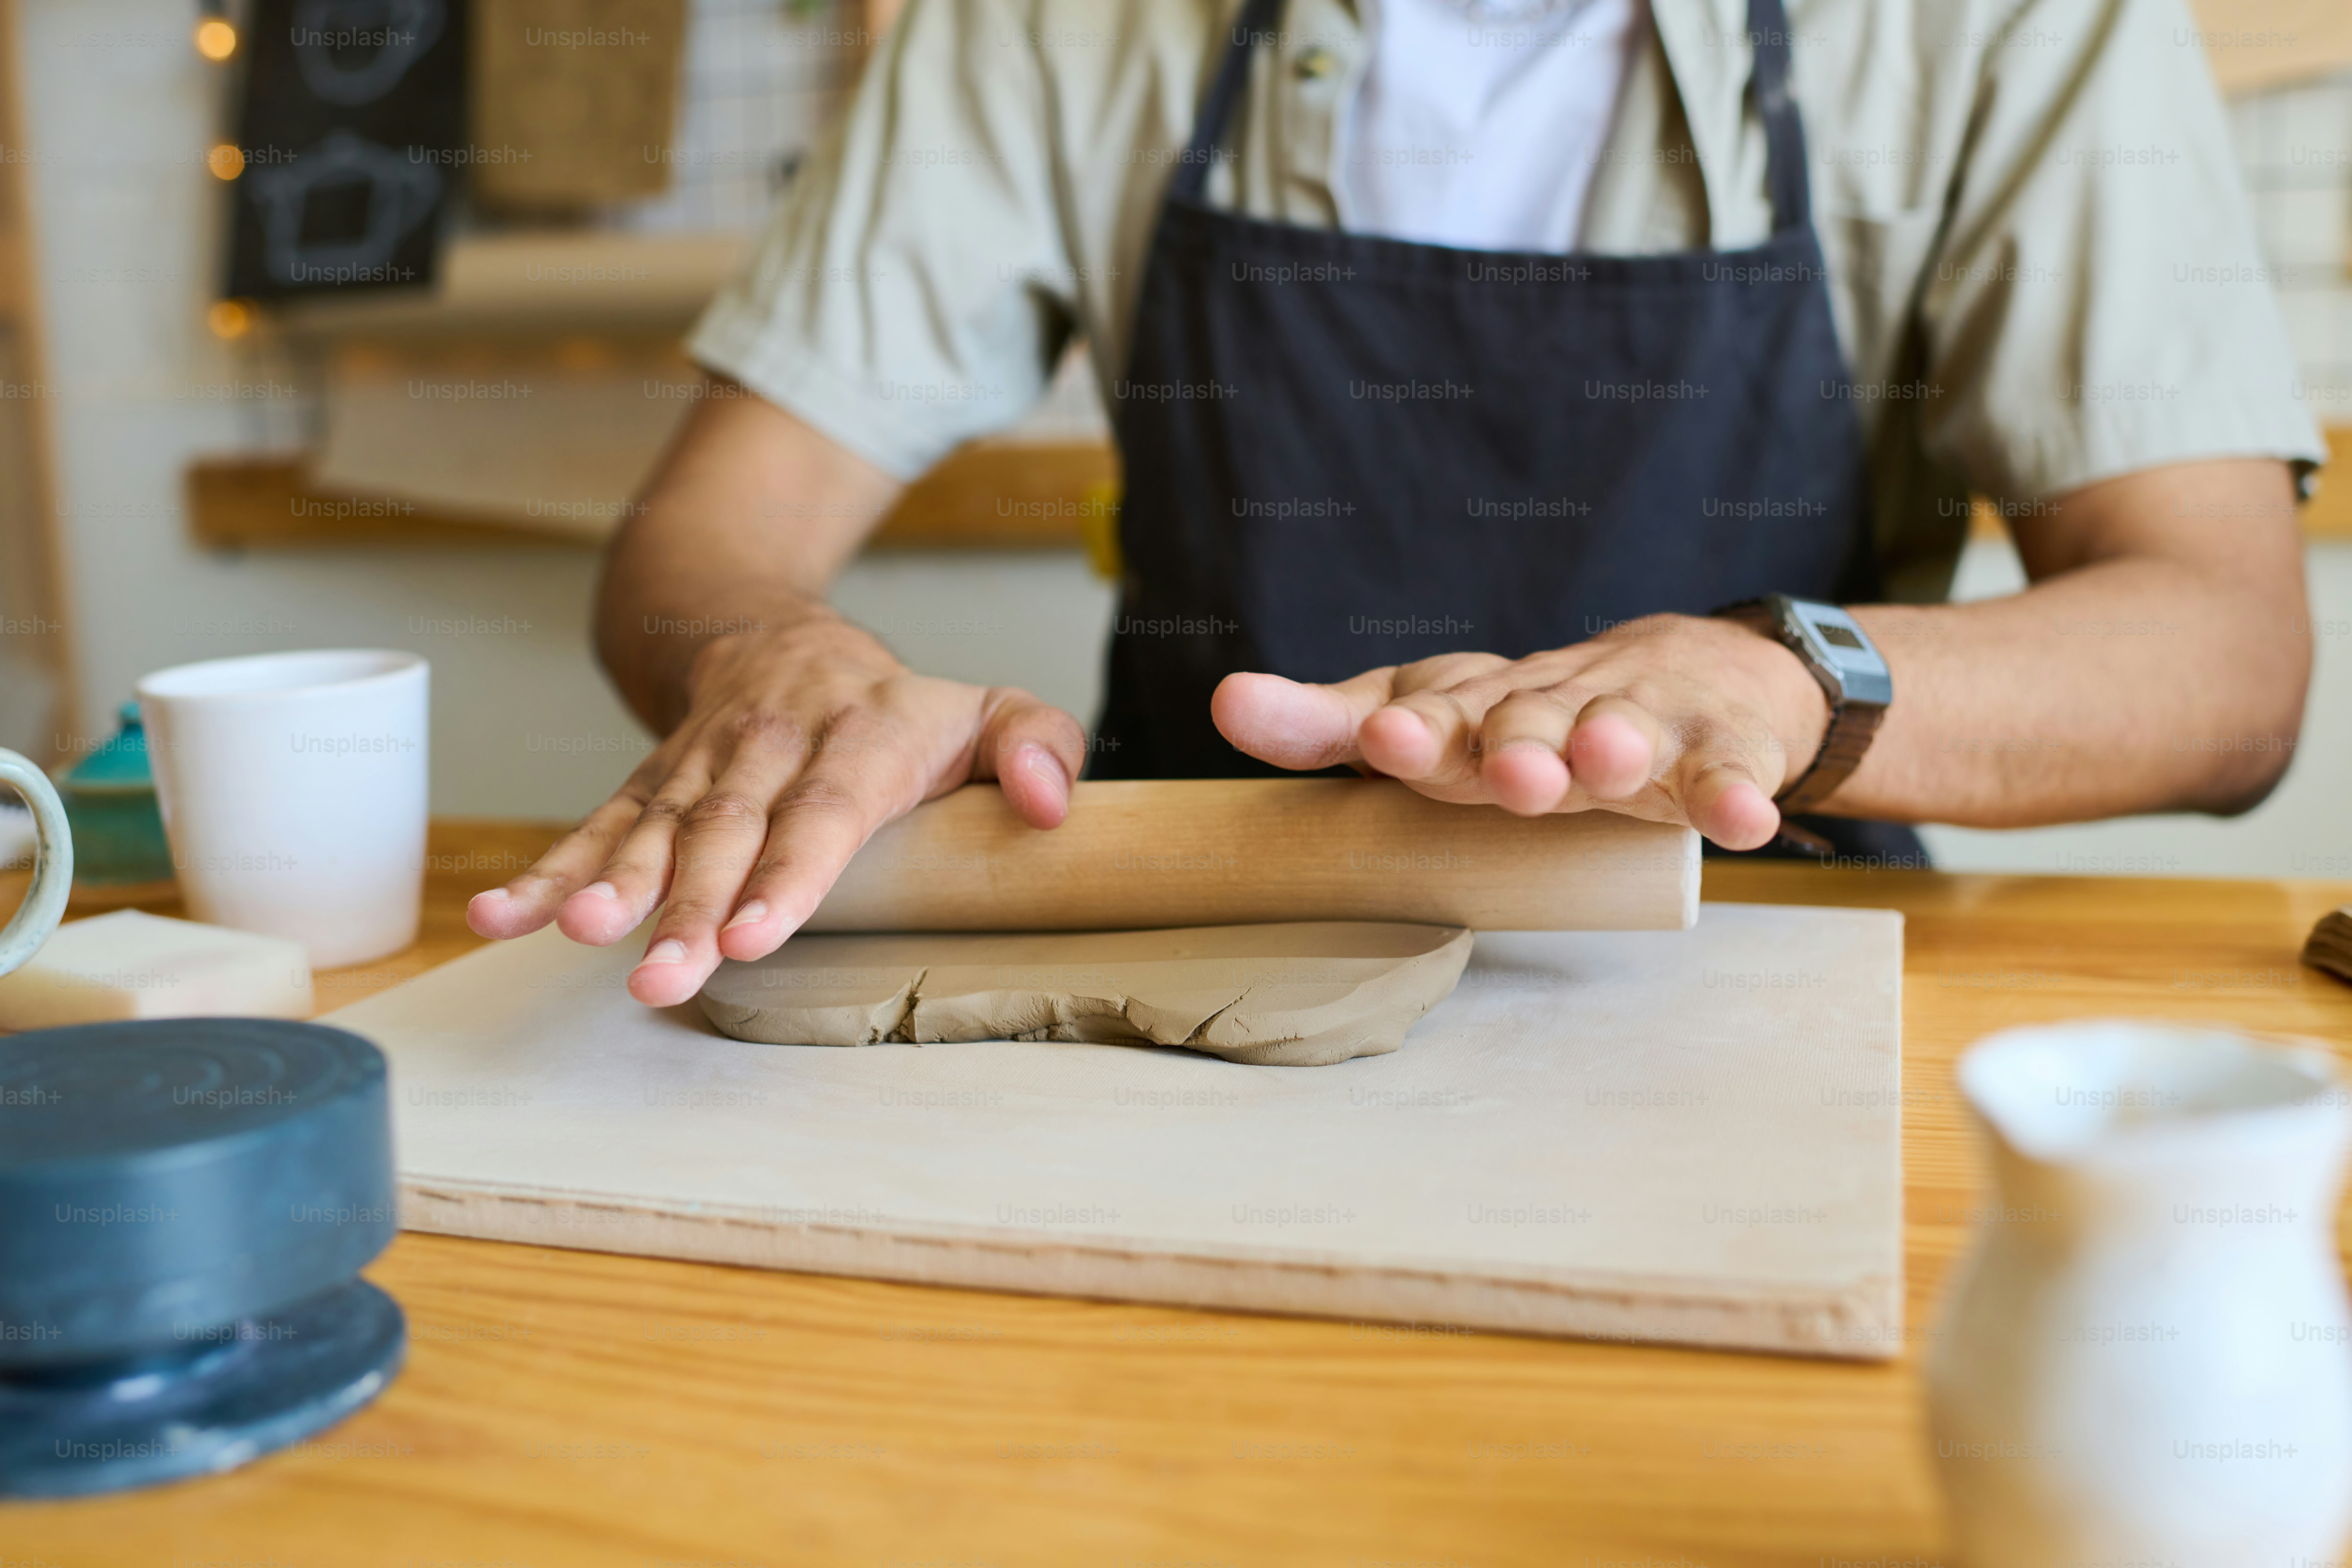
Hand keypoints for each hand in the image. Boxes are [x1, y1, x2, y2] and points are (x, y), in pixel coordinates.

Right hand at [466, 614, 1087, 1004]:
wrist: (777, 636)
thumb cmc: (896, 705)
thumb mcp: (984, 707)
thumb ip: (1037, 744)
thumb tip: (1053, 804)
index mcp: (856, 739)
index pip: (824, 813)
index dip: (789, 874)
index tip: (757, 935)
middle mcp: (767, 750)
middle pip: (726, 833)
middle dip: (690, 907)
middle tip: (661, 973)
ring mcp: (695, 769)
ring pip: (651, 830)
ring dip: (607, 883)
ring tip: (577, 932)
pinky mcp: (644, 787)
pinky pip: (592, 826)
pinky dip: (543, 871)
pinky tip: (500, 916)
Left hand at [1210, 615, 1830, 849]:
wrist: (1690, 673)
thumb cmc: (1528, 716)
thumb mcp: (1430, 719)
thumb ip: (1328, 720)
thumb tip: (1225, 703)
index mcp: (1475, 708)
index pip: (1429, 709)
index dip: (1402, 728)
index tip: (1377, 739)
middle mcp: (1553, 705)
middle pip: (1526, 722)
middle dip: (1513, 746)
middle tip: (1506, 770)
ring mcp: (1643, 723)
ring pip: (1623, 734)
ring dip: (1612, 748)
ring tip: (1606, 762)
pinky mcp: (1721, 748)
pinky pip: (1726, 773)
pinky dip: (1733, 794)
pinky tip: (1741, 821)